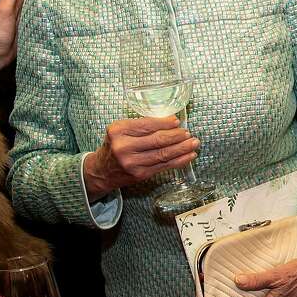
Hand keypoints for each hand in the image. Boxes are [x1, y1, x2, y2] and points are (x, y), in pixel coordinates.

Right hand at [83, 116, 198, 198]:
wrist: (102, 171)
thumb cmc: (115, 146)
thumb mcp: (120, 131)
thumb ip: (141, 126)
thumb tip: (171, 122)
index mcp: (118, 131)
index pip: (147, 125)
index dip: (165, 123)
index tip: (177, 121)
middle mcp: (124, 147)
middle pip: (157, 140)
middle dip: (177, 136)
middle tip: (188, 133)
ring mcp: (133, 162)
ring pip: (163, 154)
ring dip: (182, 148)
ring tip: (194, 143)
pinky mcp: (141, 174)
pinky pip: (164, 166)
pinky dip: (180, 160)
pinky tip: (190, 156)